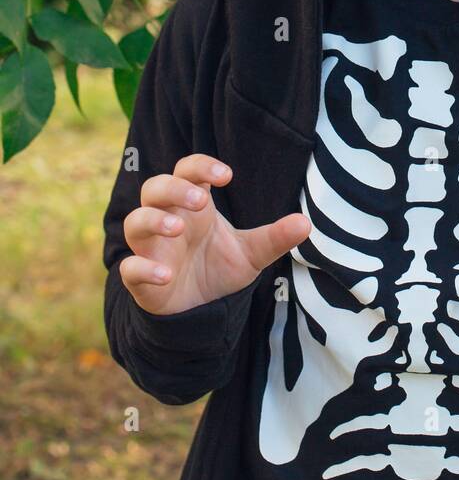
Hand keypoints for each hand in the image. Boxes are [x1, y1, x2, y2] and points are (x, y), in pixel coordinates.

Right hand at [119, 153, 310, 315]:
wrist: (199, 313)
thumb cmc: (218, 270)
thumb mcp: (250, 254)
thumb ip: (274, 238)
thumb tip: (306, 223)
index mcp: (192, 206)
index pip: (187, 170)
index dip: (201, 166)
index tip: (227, 175)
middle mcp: (167, 220)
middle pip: (155, 187)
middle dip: (174, 188)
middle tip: (200, 199)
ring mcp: (151, 248)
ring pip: (135, 221)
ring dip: (153, 220)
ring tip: (178, 228)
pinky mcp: (140, 279)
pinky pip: (130, 268)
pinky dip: (142, 268)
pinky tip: (166, 276)